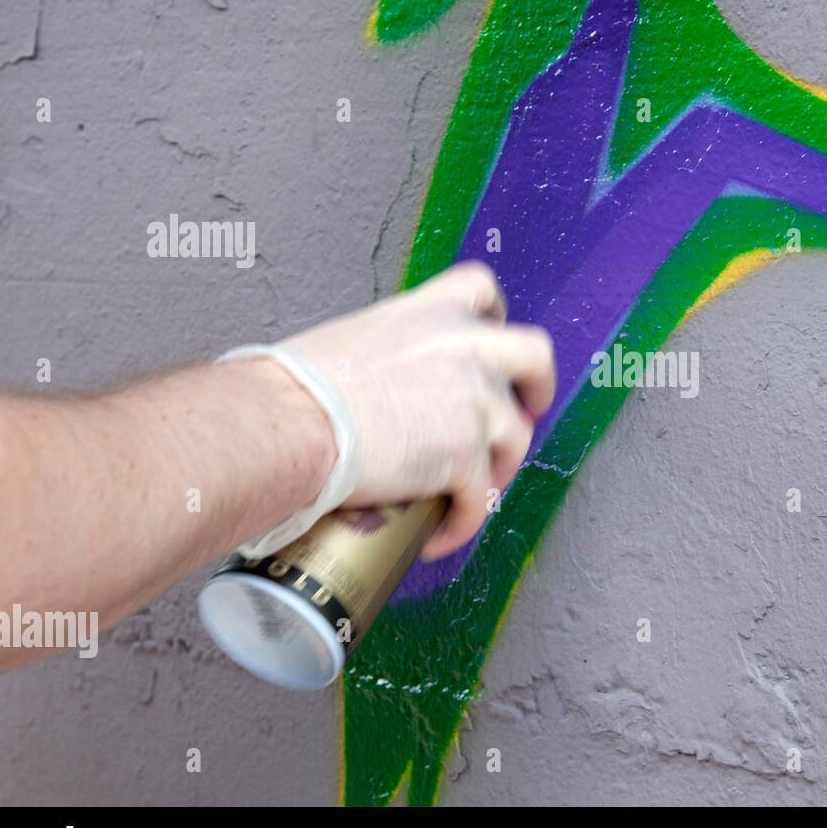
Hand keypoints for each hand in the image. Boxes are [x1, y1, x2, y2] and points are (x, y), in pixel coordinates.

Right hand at [279, 261, 554, 557]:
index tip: (490, 348)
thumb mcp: (352, 341)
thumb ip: (392, 354)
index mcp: (428, 312)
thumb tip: (383, 389)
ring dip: (495, 468)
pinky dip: (463, 521)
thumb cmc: (295, 388)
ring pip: (515, 437)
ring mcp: (473, 399)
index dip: (495, 320)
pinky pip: (482, 497)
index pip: (480, 291)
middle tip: (522, 414)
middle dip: (537, 389)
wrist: (290, 424)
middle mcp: (463, 346)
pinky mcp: (466, 453)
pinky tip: (437, 536)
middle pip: (534, 356)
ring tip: (464, 495)